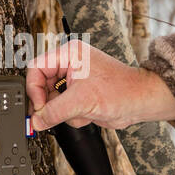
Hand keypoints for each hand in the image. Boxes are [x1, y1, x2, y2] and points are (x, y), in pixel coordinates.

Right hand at [25, 38, 174, 130]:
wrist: (140, 103)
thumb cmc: (121, 90)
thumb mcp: (81, 101)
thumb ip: (54, 111)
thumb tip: (36, 121)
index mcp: (69, 54)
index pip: (36, 68)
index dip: (34, 89)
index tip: (38, 107)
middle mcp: (70, 64)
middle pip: (43, 86)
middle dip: (51, 103)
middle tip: (53, 115)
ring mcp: (75, 81)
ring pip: (52, 100)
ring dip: (64, 112)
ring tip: (81, 111)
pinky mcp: (79, 95)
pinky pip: (63, 108)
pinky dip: (73, 116)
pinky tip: (88, 114)